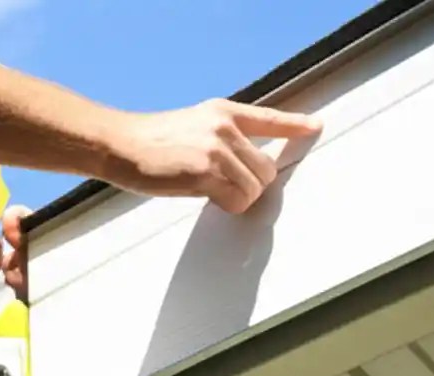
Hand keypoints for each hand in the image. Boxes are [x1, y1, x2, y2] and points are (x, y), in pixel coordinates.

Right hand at [105, 99, 321, 213]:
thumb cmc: (149, 142)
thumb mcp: (191, 125)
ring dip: (238, 198)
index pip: (268, 118)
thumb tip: (242, 165)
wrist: (120, 144)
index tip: (314, 126)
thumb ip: (221, 138)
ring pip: (254, 188)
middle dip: (251, 185)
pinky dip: (226, 206)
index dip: (294, 125)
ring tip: (210, 191)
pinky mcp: (206, 172)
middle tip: (225, 188)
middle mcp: (224, 127)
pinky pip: (237, 201)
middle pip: (266, 168)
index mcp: (222, 112)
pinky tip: (203, 196)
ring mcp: (217, 150)